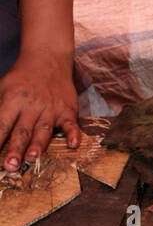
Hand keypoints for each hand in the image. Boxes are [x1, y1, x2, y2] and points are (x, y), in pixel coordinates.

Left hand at [0, 52, 80, 170]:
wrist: (48, 59)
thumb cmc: (21, 79)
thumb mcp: (2, 88)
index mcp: (13, 99)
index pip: (2, 123)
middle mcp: (32, 104)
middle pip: (22, 130)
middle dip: (15, 148)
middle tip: (10, 166)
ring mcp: (51, 107)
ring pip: (43, 129)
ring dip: (38, 145)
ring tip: (31, 158)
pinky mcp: (67, 109)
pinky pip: (71, 123)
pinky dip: (73, 133)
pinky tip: (73, 144)